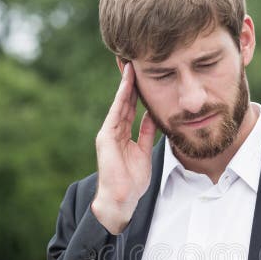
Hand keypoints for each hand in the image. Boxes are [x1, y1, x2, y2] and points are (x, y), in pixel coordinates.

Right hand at [91, 62, 156, 233]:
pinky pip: (116, 113)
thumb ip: (147, 134)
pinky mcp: (106, 137)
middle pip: (123, 101)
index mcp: (122, 134)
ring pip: (119, 103)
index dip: (136, 91)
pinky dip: (122, 98)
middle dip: (130, 82)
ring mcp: (108, 132)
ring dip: (126, 85)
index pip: (130, 108)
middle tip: (135, 61)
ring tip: (132, 66)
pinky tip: (129, 84)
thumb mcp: (144, 152)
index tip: (142, 75)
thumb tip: (154, 116)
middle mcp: (113, 130)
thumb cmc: (132, 180)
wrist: (121, 198)